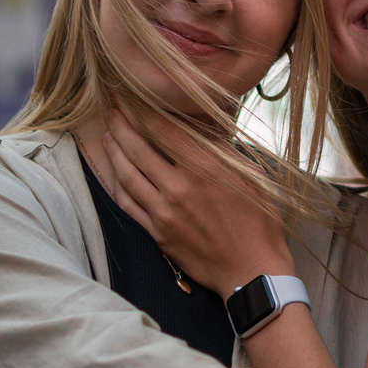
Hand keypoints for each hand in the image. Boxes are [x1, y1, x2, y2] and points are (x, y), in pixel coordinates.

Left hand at [103, 110, 295, 298]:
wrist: (252, 269)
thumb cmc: (259, 221)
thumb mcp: (250, 175)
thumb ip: (221, 151)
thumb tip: (199, 130)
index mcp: (203, 168)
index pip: (163, 129)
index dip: (143, 111)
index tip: (132, 98)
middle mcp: (178, 187)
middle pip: (138, 148)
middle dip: (121, 125)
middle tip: (111, 110)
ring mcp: (164, 212)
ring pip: (127, 174)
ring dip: (114, 151)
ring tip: (108, 135)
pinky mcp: (158, 233)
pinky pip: (128, 204)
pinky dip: (117, 184)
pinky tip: (113, 172)